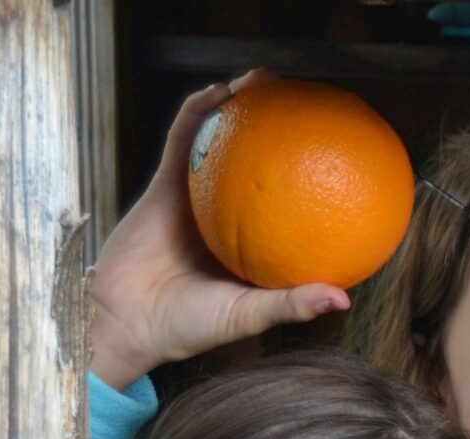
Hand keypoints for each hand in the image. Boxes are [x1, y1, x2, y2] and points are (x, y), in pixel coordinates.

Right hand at [88, 72, 350, 388]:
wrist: (127, 320)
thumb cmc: (188, 327)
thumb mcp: (247, 316)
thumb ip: (290, 305)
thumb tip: (342, 297)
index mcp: (253, 243)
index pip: (291, 205)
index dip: (314, 179)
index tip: (341, 158)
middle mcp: (229, 215)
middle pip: (260, 165)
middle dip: (283, 131)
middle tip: (311, 104)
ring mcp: (196, 196)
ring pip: (222, 143)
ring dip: (241, 107)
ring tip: (267, 80)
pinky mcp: (164, 184)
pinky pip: (183, 141)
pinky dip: (199, 114)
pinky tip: (219, 94)